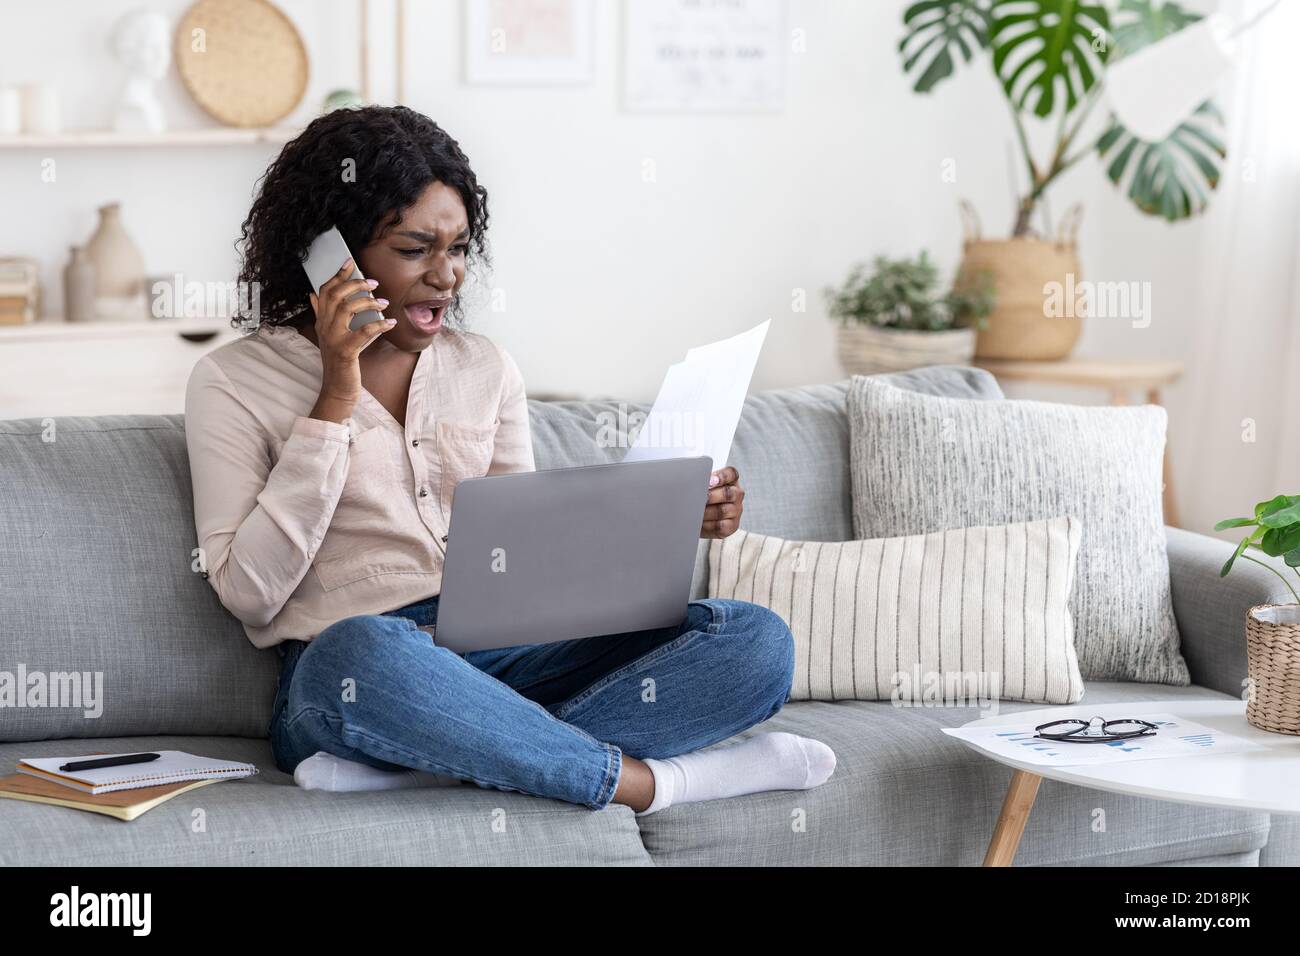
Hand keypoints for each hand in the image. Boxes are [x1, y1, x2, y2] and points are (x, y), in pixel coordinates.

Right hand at [308, 257, 392, 421]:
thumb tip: (312, 294)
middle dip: (355, 284)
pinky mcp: (346, 351)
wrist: (338, 389)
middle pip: (335, 295)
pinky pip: (364, 331)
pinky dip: (380, 324)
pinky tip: (391, 322)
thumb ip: (324, 315)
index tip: (349, 262)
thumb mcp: (331, 336)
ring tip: (384, 303)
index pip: (324, 291)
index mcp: (322, 321)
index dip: (337, 275)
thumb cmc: (341, 362)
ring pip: (347, 308)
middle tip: (373, 282)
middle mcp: (324, 327)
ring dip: (369, 302)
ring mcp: (333, 339)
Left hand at [701, 466, 744, 538]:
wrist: (699, 518)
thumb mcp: (700, 487)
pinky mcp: (731, 526)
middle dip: (712, 496)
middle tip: (700, 499)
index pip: (731, 474)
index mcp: (730, 480)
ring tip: (695, 511)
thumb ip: (699, 482)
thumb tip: (691, 484)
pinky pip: (721, 526)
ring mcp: (736, 510)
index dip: (722, 477)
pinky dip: (708, 525)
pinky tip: (699, 522)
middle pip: (729, 493)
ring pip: (723, 511)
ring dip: (707, 512)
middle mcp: (736, 494)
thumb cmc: (700, 498)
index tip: (710, 481)